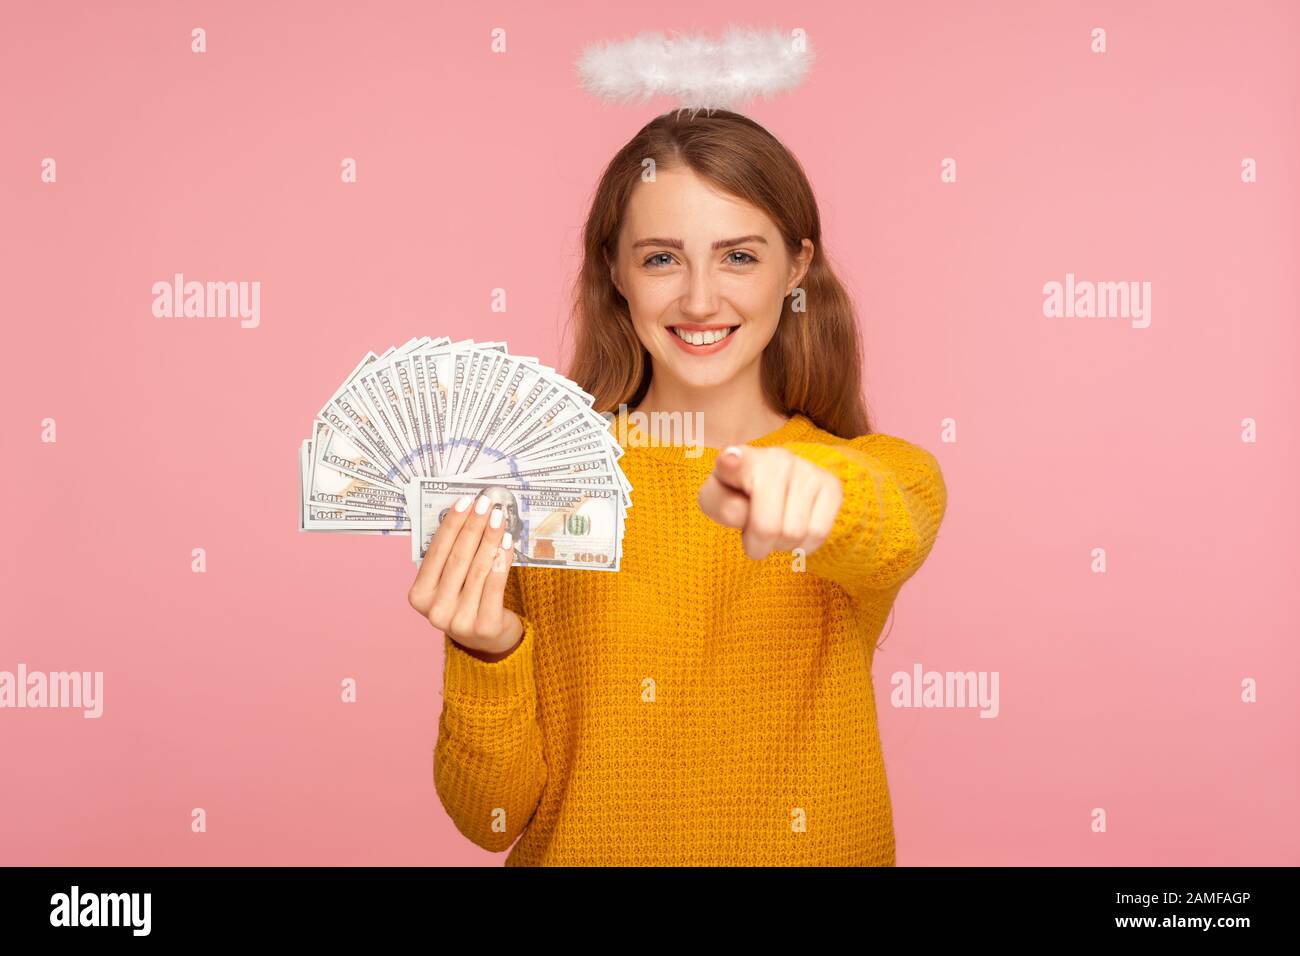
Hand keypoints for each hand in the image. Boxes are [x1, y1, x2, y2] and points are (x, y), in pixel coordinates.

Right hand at [407, 490, 522, 659]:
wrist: (487, 640)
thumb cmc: (467, 600)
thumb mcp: (450, 583)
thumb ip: (452, 556)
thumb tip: (468, 514)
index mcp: (419, 596)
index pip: (436, 552)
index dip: (451, 524)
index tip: (465, 501)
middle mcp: (435, 611)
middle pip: (458, 558)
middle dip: (473, 526)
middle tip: (486, 503)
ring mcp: (459, 621)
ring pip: (478, 570)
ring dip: (490, 539)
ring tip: (500, 518)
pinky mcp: (484, 627)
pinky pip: (495, 586)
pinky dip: (502, 561)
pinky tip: (507, 543)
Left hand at [698, 444, 843, 559]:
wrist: (774, 487)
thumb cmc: (739, 497)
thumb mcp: (717, 503)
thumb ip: (722, 507)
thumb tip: (744, 509)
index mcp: (740, 460)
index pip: (734, 461)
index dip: (732, 463)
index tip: (730, 461)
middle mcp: (776, 458)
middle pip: (767, 528)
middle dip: (758, 545)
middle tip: (755, 535)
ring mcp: (807, 469)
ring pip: (795, 534)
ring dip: (782, 545)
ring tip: (776, 528)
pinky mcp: (831, 484)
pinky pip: (818, 533)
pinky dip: (804, 545)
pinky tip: (796, 530)